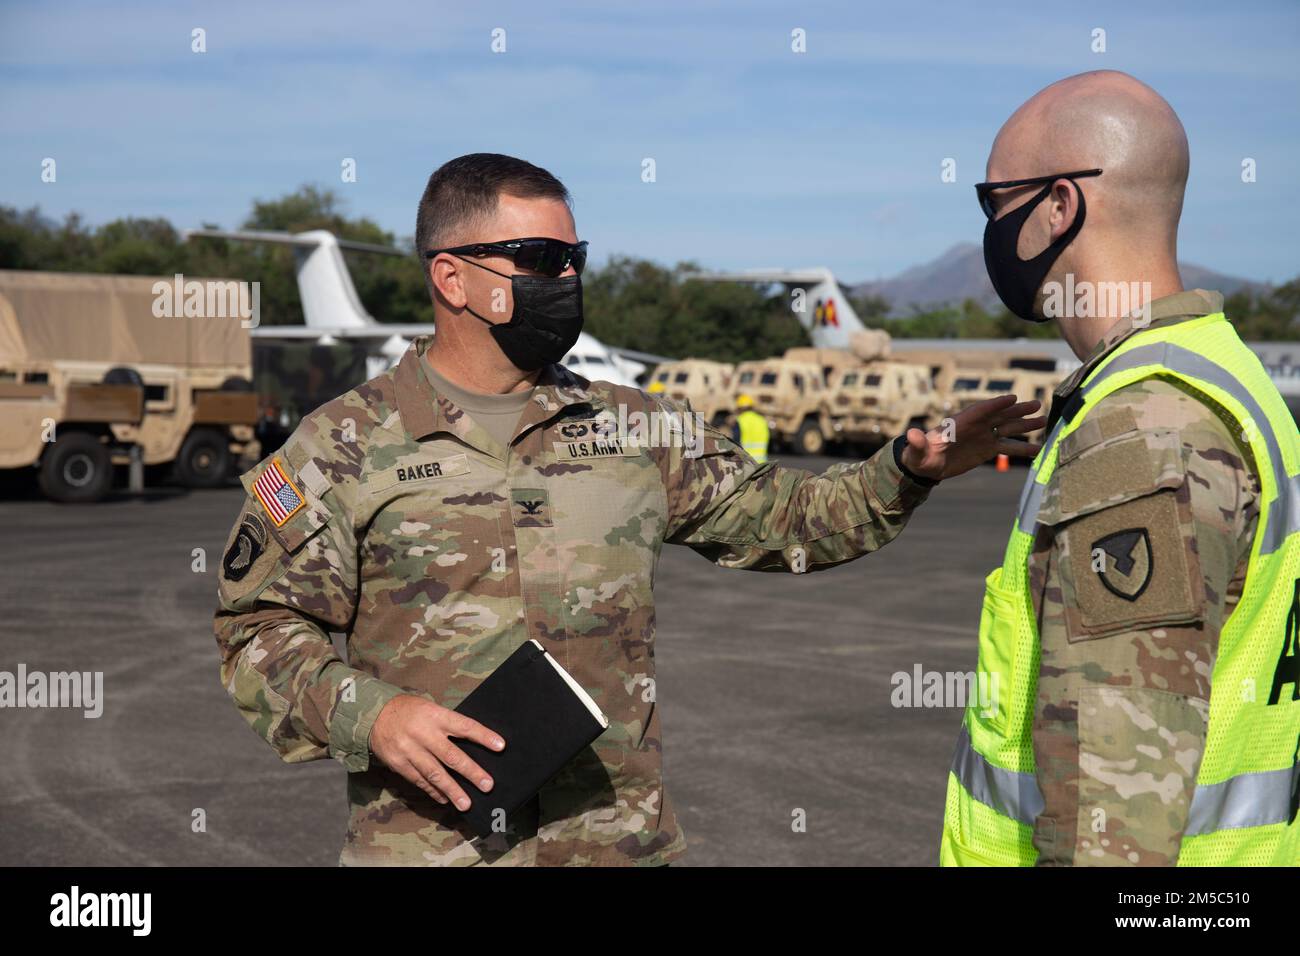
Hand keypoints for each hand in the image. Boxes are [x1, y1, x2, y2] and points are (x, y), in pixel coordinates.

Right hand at [369, 694, 504, 810]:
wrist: (374, 714)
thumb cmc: (410, 711)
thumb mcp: (430, 708)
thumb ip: (448, 724)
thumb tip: (473, 743)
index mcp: (435, 716)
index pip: (464, 726)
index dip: (483, 736)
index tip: (501, 746)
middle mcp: (424, 733)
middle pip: (451, 755)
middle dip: (471, 772)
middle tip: (487, 785)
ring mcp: (410, 750)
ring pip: (434, 773)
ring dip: (452, 789)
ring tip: (466, 803)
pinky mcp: (399, 763)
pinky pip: (419, 780)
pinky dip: (433, 791)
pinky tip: (445, 799)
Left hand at [900, 394, 1045, 480]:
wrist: (925, 465)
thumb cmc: (920, 456)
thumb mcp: (917, 451)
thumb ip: (917, 443)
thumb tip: (910, 434)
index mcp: (959, 423)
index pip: (980, 410)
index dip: (996, 404)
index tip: (1012, 398)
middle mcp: (975, 427)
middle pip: (999, 415)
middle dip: (1017, 410)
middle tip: (1037, 405)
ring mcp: (983, 437)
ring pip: (1007, 429)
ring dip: (1025, 425)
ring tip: (1044, 422)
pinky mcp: (987, 450)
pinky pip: (1008, 448)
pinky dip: (1022, 449)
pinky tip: (1038, 450)